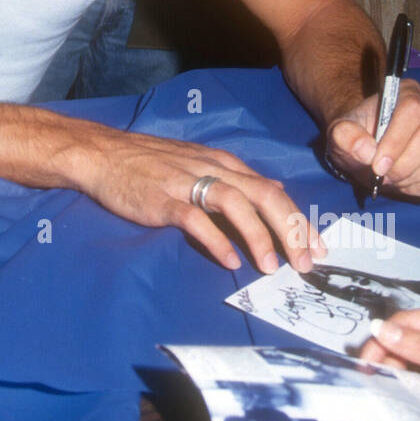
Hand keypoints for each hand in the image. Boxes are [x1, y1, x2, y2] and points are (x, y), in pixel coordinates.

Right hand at [80, 129, 322, 272]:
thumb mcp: (202, 162)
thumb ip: (238, 179)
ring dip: (258, 236)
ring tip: (270, 266)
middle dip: (290, 230)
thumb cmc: (151, 163)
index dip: (298, 220)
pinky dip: (216, 240)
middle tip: (304, 264)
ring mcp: (187, 182)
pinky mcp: (163, 199)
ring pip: (235, 204)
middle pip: (263, 195)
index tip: (316, 248)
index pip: (273, 190)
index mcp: (224, 164)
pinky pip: (195, 219)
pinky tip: (229, 260)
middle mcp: (213, 169)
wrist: (103, 154)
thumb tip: (276, 189)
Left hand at [325, 79, 419, 197]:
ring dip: (406, 176)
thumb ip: (346, 135)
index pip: (413, 110)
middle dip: (403, 162)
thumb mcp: (340, 132)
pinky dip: (412, 187)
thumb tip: (366, 150)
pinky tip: (396, 180)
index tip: (376, 163)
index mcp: (408, 92)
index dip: (396, 139)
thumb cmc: (355, 135)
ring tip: (385, 176)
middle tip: (379, 174)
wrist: (363, 151)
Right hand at [360, 305, 419, 411]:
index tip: (364, 368)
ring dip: (403, 370)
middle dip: (390, 357)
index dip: (381, 341)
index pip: (406, 322)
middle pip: (410, 337)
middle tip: (378, 384)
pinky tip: (411, 394)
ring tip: (390, 391)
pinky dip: (419, 381)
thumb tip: (378, 328)